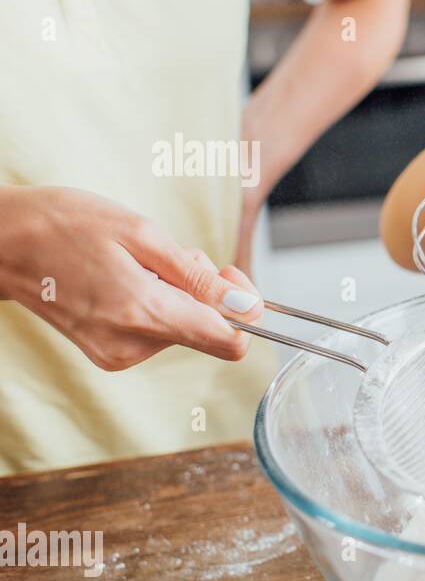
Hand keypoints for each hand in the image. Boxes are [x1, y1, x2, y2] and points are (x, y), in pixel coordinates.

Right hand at [0, 187, 264, 370]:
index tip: (229, 277)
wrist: (0, 242)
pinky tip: (123, 280)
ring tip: (133, 264)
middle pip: (207, 330)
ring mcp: (117, 355)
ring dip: (175, 293)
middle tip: (164, 255)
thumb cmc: (65, 225)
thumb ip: (198, 277)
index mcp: (142, 314)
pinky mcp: (109, 355)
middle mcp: (131, 346)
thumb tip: (245, 306)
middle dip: (202, 290)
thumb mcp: (141, 234)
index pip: (229, 343)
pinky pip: (157, 331)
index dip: (244, 311)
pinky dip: (154, 304)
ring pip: (182, 328)